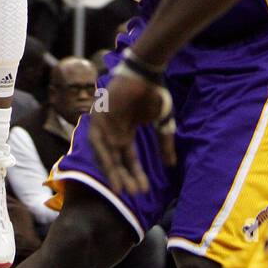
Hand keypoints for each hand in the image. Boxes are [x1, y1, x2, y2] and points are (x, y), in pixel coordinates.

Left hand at [89, 71, 175, 195]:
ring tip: (121, 189)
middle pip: (115, 160)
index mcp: (125, 133)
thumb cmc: (154, 94)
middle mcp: (113, 131)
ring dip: (112, 171)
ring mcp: (104, 124)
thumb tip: (171, 165)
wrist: (147, 72)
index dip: (135, 175)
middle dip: (123, 178)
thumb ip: (164, 143)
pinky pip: (96, 140)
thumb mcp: (163, 124)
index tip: (144, 190)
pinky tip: (111, 168)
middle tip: (132, 195)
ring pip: (104, 154)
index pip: (128, 159)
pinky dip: (103, 154)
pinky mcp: (98, 116)